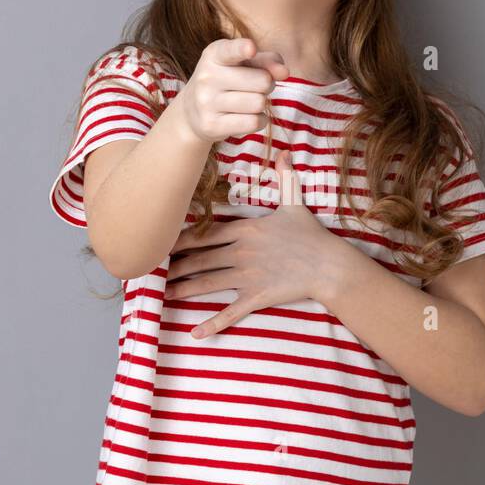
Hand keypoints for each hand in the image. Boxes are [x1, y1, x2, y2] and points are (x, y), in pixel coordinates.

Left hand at [164, 149, 338, 337]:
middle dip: (176, 265)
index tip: (165, 242)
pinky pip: (231, 312)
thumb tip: (284, 152)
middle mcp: (241, 252)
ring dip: (184, 289)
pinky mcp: (257, 296)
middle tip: (155, 270)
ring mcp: (248, 276)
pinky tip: (195, 332)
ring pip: (208, 283)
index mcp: (246, 230)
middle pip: (200, 259)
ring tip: (165, 293)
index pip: (206, 234)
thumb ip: (285, 178)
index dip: (182, 239)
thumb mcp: (295, 203)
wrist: (329, 265)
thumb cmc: (311, 235)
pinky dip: (213, 324)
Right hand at [171, 37, 288, 143]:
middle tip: (256, 86)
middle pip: (262, 80)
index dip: (242, 49)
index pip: (230, 50)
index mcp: (214, 55)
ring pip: (259, 103)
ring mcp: (206, 102)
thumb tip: (284, 72)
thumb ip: (267, 61)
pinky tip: (248, 116)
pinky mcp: (211, 125)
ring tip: (249, 101)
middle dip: (267, 84)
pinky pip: (253, 122)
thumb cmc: (227, 80)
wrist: (192, 111)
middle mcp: (207, 76)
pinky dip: (259, 120)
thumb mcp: (243, 63)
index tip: (251, 48)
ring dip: (262, 103)